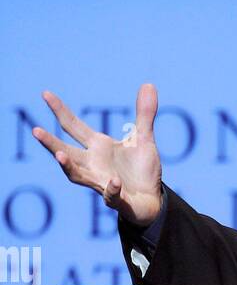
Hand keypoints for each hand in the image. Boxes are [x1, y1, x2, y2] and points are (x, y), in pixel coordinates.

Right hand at [32, 83, 162, 227]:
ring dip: (69, 166)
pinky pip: (111, 195)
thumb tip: (148, 84)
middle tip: (36, 131)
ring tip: (60, 156)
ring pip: (78, 176)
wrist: (152, 200)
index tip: (45, 94)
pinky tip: (115, 181)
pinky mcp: (117, 199)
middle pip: (67, 152)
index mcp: (98, 147)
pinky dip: (111, 189)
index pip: (74, 126)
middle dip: (51, 143)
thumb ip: (144, 115)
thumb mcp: (144, 139)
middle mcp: (94, 164)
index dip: (60, 110)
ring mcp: (102, 182)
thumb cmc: (142, 170)